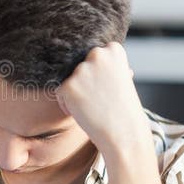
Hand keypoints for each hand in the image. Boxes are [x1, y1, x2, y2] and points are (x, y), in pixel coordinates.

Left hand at [55, 43, 149, 160]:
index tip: (110, 88)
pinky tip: (83, 112)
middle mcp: (97, 55)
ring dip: (76, 92)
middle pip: (80, 65)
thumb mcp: (121, 79)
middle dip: (85, 81)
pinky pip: (59, 92)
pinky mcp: (68, 86)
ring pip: (69, 79)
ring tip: (93, 106)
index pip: (95, 56)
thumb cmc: (124, 109)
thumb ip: (106, 66)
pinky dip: (67, 104)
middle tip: (100, 99)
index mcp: (113, 50)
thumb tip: (90, 58)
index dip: (99, 74)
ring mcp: (81, 70)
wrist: (124, 134)